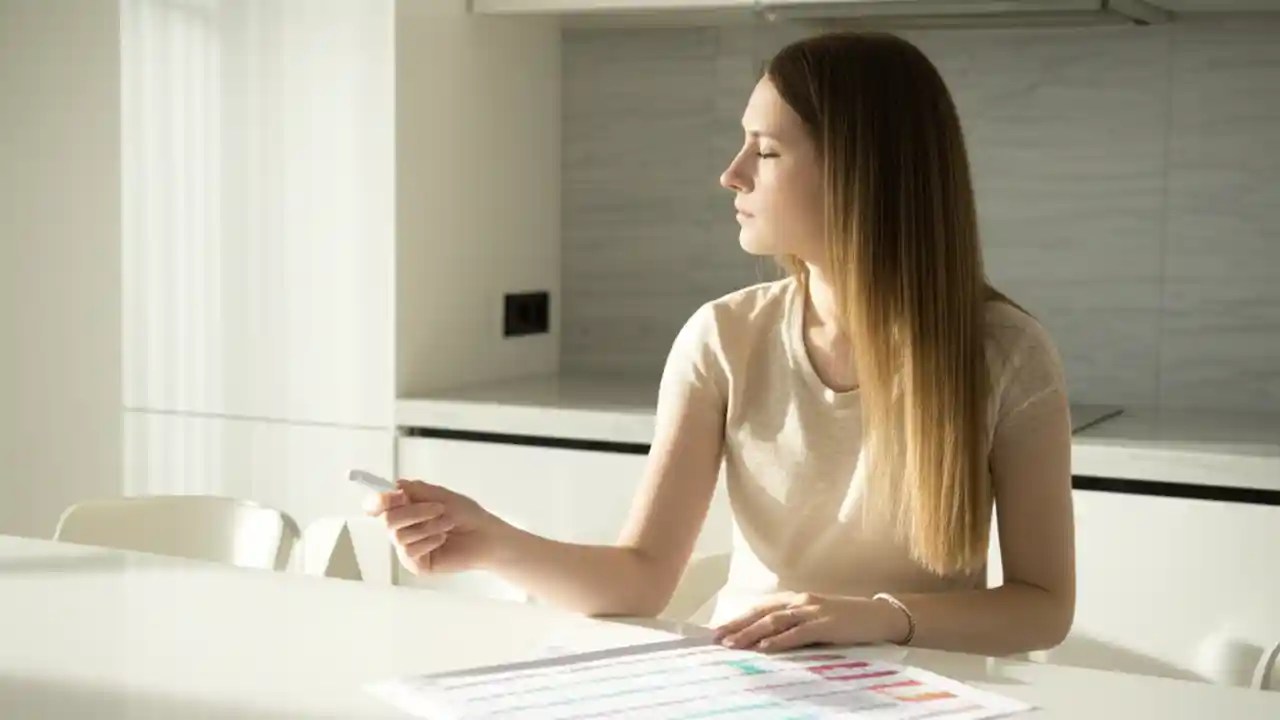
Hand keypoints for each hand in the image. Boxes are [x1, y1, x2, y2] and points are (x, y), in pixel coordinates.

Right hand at [364, 479, 509, 575]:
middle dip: (414, 512)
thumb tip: (394, 485)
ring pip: (400, 535)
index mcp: (405, 509)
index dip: (379, 500)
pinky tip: (442, 539)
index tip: (396, 495)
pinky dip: (429, 541)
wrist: (486, 536)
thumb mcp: (441, 495)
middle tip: (439, 509)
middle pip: (387, 520)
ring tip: (447, 525)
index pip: (377, 505)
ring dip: (428, 526)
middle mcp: (402, 528)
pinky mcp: (415, 564)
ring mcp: (407, 548)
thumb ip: (416, 490)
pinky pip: (410, 551)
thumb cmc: (467, 515)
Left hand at [711, 592, 906, 652]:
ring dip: (751, 633)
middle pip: (762, 612)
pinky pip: (797, 633)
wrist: (879, 616)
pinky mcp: (825, 624)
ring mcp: (813, 611)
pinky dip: (779, 640)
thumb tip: (766, 638)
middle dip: (737, 626)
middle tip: (716, 639)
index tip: (718, 630)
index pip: (760, 607)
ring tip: (733, 644)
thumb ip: (794, 623)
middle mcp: (800, 601)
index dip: (739, 618)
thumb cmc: (846, 620)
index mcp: (796, 599)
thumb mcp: (815, 618)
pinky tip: (765, 648)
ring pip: (774, 621)